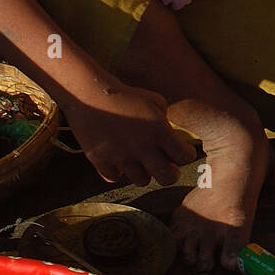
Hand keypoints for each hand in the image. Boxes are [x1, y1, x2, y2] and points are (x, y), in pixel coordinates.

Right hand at [62, 80, 197, 185]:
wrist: (88, 94)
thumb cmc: (124, 95)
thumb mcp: (153, 100)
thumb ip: (166, 119)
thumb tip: (171, 135)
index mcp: (159, 130)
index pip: (185, 157)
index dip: (186, 155)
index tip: (181, 151)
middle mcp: (142, 147)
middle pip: (167, 178)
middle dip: (170, 174)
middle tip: (166, 166)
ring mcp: (121, 157)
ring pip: (142, 180)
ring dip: (143, 172)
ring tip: (139, 159)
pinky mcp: (101, 161)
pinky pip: (115, 178)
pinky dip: (118, 171)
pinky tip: (118, 159)